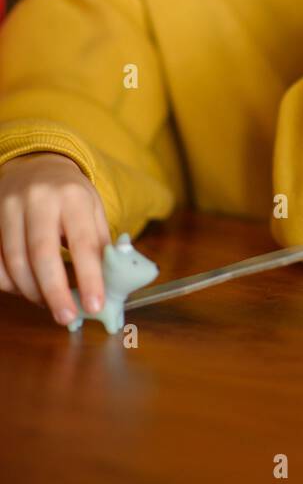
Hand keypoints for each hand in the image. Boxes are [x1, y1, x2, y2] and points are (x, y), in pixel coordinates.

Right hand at [0, 153, 111, 324]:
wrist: (36, 166)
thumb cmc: (71, 196)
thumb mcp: (94, 210)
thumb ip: (102, 245)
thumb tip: (111, 286)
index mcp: (73, 196)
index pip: (83, 243)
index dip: (89, 278)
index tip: (94, 305)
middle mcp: (38, 199)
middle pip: (42, 254)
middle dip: (55, 292)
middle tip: (66, 317)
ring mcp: (8, 207)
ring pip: (15, 261)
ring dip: (32, 291)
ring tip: (49, 304)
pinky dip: (10, 282)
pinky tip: (25, 289)